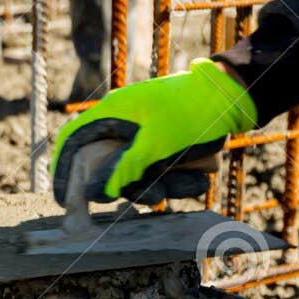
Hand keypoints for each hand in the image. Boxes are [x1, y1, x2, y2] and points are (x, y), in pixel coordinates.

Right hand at [51, 59, 258, 203]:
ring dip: (164, 185)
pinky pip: (161, 172)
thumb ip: (124, 169)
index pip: (73, 140)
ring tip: (194, 182)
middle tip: (154, 194)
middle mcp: (123, 125)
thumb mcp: (156, 143)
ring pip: (139, 174)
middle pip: (109, 167)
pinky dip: (178, 180)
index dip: (64, 169)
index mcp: (112, 114)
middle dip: (133, 186)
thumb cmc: (191, 112)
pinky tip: (200, 178)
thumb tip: (96, 192)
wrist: (234, 98)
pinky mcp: (164, 146)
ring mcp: (144, 136)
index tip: (64, 199)